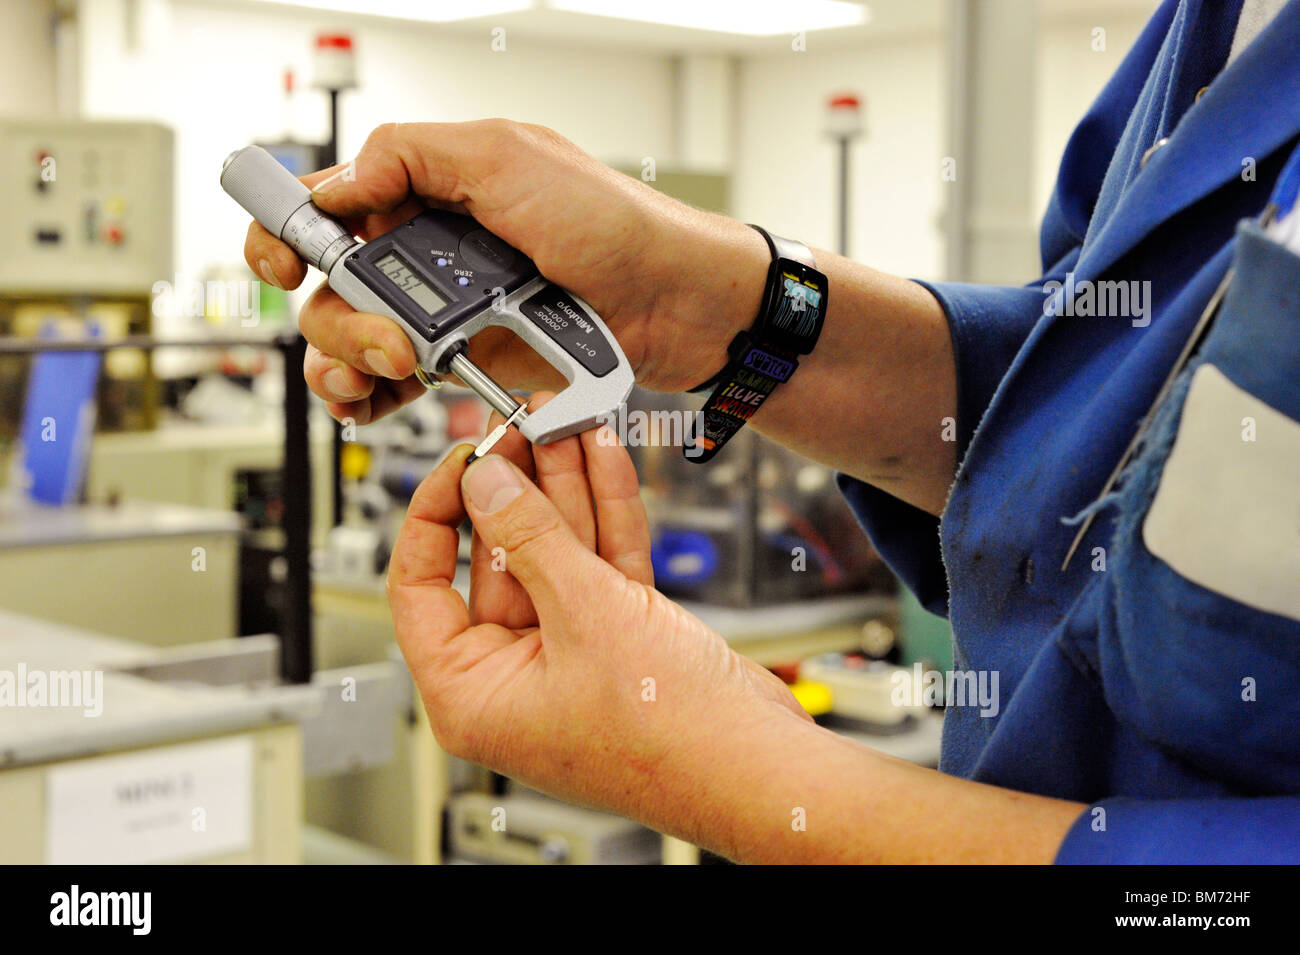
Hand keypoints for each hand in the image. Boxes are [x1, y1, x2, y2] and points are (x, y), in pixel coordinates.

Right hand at [243, 120, 769, 424]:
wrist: (674, 304)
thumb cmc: (615, 224)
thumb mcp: (510, 157)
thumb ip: (412, 157)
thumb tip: (336, 183)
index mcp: (427, 189)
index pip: (326, 205)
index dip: (286, 232)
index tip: (280, 262)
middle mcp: (426, 252)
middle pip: (329, 288)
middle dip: (337, 319)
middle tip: (389, 340)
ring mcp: (443, 312)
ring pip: (351, 342)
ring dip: (342, 363)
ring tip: (378, 376)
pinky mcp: (464, 363)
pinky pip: (392, 384)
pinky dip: (367, 397)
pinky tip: (373, 402)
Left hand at [385, 394, 808, 824]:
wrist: (761, 765)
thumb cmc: (671, 738)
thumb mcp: (584, 616)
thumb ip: (530, 538)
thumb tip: (487, 483)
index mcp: (473, 693)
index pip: (421, 586)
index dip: (436, 513)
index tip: (460, 462)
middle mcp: (515, 675)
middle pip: (496, 557)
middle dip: (516, 486)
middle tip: (521, 425)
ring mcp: (569, 653)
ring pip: (554, 551)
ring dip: (563, 487)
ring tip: (562, 422)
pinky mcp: (619, 636)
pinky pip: (598, 563)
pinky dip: (604, 513)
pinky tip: (602, 457)